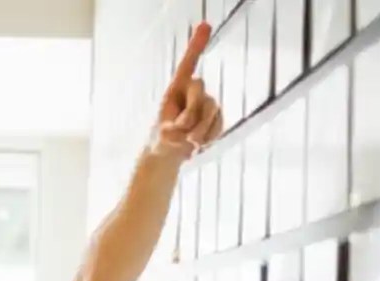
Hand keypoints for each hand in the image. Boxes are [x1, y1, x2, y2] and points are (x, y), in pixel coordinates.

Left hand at [151, 22, 222, 159]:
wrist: (170, 156)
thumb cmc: (161, 141)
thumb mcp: (162, 137)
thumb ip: (172, 131)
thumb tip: (183, 127)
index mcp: (175, 90)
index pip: (188, 65)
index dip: (197, 45)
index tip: (205, 25)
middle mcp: (192, 93)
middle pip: (200, 89)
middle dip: (193, 111)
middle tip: (183, 131)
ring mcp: (206, 105)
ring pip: (212, 109)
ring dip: (200, 130)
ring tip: (189, 142)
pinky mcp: (217, 118)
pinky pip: (219, 124)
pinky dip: (208, 138)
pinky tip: (198, 144)